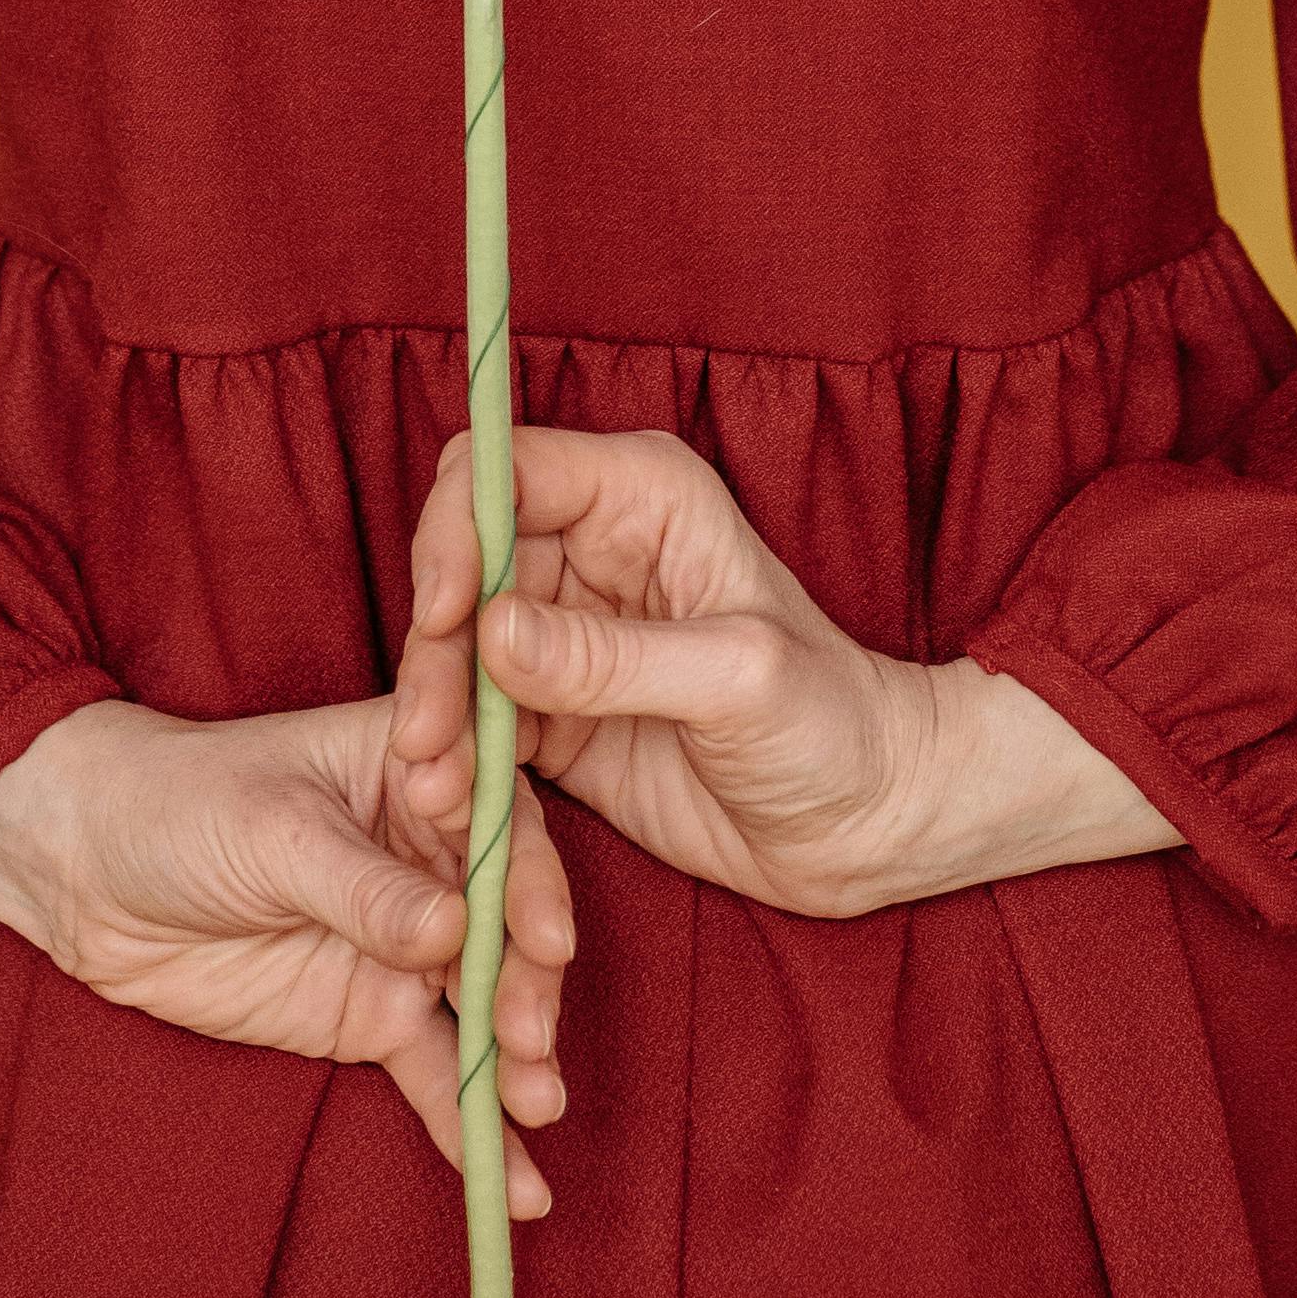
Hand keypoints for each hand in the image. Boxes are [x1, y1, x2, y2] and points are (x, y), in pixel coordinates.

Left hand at [0, 695, 578, 1217]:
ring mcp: (409, 943)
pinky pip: (437, 1072)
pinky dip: (472, 1124)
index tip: (544, 937)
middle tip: (527, 1039)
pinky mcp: (374, 1014)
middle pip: (507, 921)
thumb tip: (456, 928)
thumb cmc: (180, 806)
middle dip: (527, 982)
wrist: (88, 875)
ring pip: (483, 1003)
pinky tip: (515, 1185)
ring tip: (536, 1109)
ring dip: (515, 1059)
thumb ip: (364, 886)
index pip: (500, 819)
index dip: (531, 877)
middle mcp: (432, 856)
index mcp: (418, 771)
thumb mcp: (272, 833)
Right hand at [387, 425, 1177, 927]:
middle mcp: (589, 553)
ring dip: (433, 716)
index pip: (505, 474)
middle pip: (461, 568)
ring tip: (434, 791)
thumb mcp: (736, 681)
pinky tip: (448, 809)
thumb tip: (490, 632)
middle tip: (427, 737)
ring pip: (456, 654)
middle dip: (434, 651)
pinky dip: (453, 764)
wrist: (869, 823)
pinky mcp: (553, 716)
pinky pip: (475, 726)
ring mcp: (565, 636)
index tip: (446, 620)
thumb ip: (612, 656)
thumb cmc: (833, 726)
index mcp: (641, 499)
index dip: (456, 534)